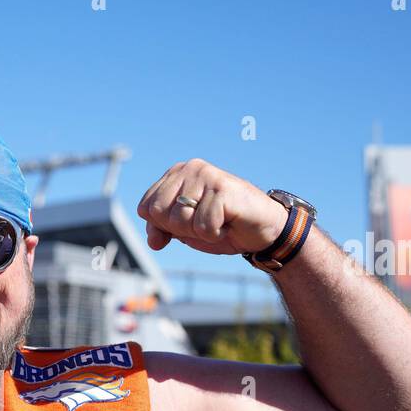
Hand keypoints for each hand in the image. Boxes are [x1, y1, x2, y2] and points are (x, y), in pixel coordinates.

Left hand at [136, 158, 287, 255]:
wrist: (264, 228)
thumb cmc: (223, 226)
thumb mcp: (186, 231)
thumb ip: (162, 230)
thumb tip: (153, 242)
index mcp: (175, 175)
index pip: (146, 208)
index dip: (162, 226)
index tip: (187, 224)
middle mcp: (189, 168)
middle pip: (158, 213)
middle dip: (180, 229)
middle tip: (204, 223)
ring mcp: (206, 175)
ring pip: (179, 220)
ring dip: (199, 232)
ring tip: (218, 221)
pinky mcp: (222, 188)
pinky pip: (203, 226)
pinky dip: (215, 234)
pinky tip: (228, 223)